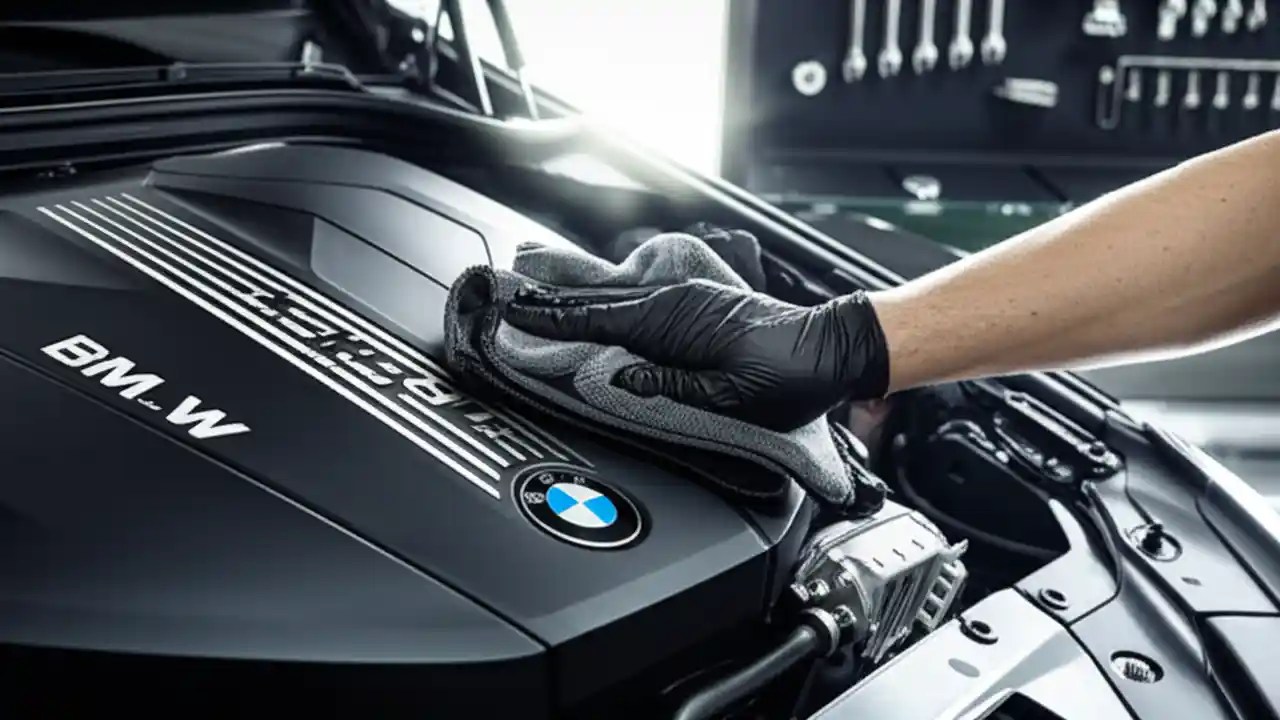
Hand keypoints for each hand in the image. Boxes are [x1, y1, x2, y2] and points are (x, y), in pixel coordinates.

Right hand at [503, 280, 890, 431]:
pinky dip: (608, 306)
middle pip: (600, 305)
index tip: (516, 314)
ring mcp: (686, 302)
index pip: (599, 322)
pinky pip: (638, 303)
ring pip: (616, 301)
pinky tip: (596, 311)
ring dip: (577, 304)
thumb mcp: (730, 398)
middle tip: (510, 301)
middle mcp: (675, 305)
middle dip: (554, 304)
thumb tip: (620, 382)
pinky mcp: (697, 306)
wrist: (830, 349)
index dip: (555, 321)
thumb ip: (672, 390)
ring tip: (540, 304)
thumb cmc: (788, 379)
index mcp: (675, 325)